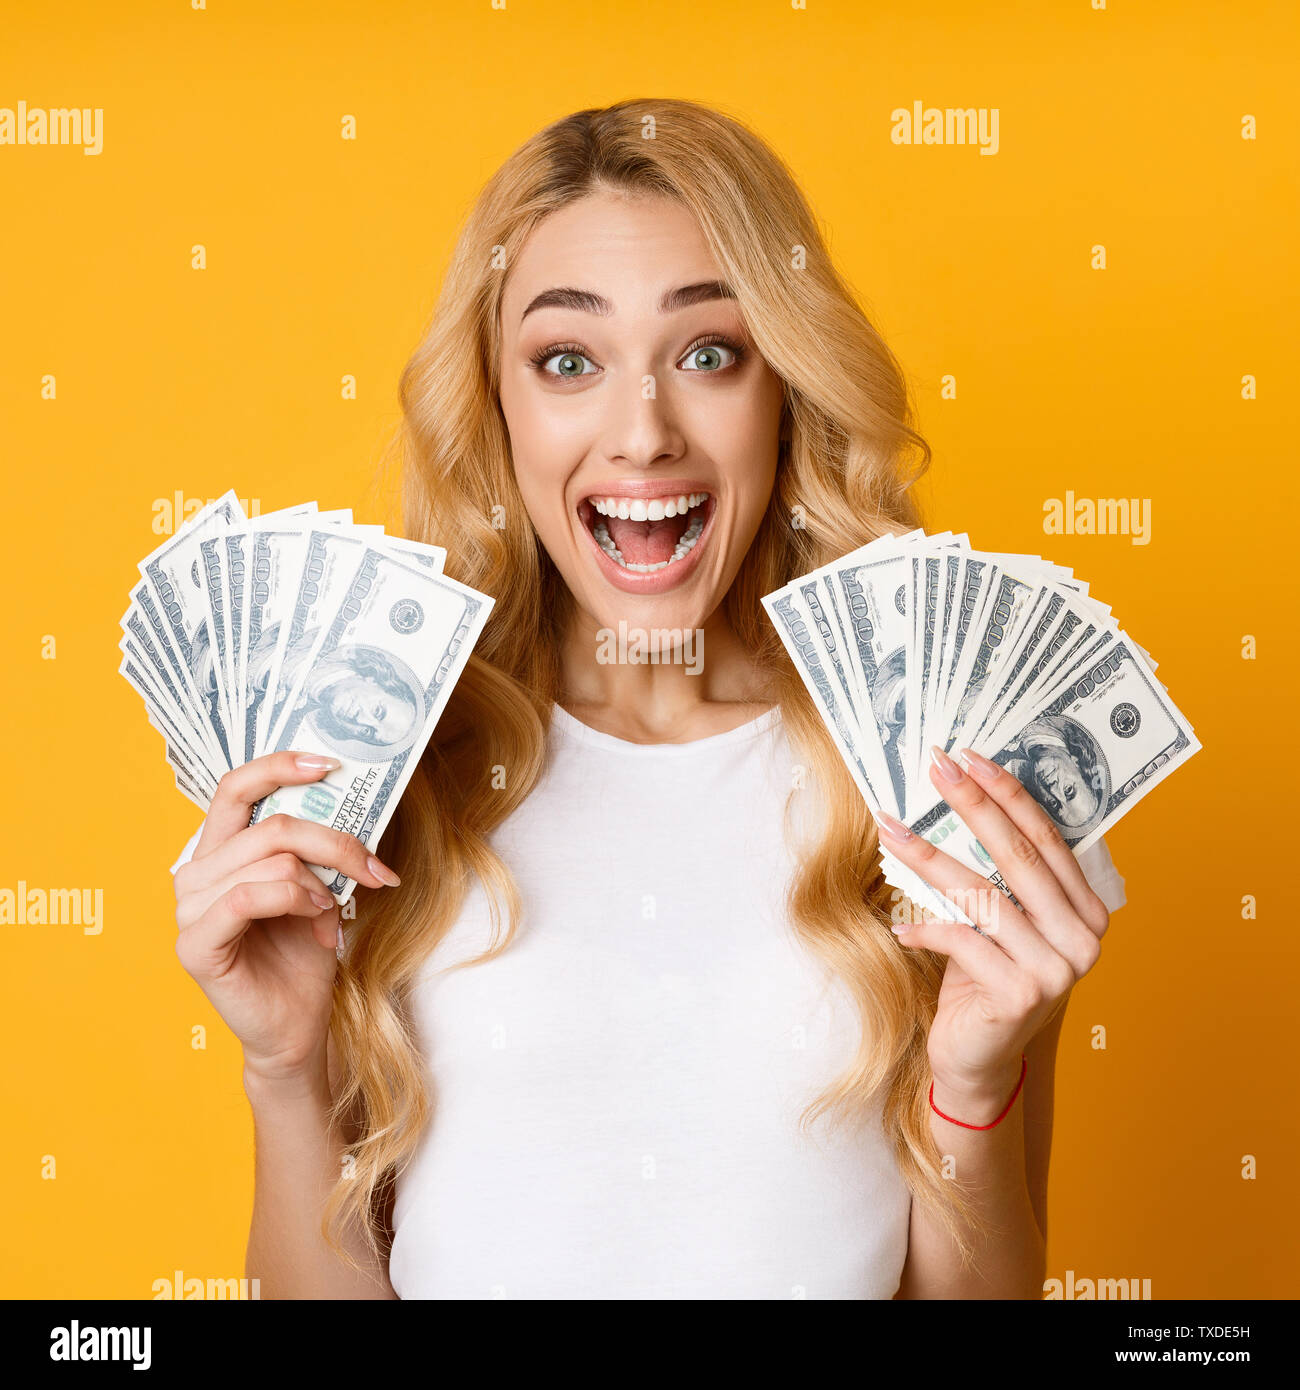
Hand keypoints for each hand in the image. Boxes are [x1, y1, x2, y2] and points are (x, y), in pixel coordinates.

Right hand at [171, 751, 401, 1086]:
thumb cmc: (304, 953)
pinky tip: (317, 920)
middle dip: (335, 843)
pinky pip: (248, 898)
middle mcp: (195, 874)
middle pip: (271, 826)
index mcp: (219, 852)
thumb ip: (316, 847)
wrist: (298, 1025)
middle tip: (374, 868)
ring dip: (319, 882)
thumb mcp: (318, 886)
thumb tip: (351, 802)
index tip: (330, 763)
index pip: (234, 788)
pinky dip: (295, 901)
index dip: (279, 767)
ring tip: (332, 909)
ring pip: (270, 860)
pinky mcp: (194, 945)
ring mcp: (188, 910)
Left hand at [875, 745, 1109, 1120]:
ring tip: (890, 830)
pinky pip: (963, 941)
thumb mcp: (998, 921)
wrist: (978, 1058)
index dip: (1007, 794)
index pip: (1047, 838)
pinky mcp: (1022, 993)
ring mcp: (1057, 968)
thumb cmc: (984, 978)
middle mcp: (1083, 937)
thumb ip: (998, 876)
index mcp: (1087, 910)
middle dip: (971, 806)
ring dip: (928, 858)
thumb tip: (957, 799)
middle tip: (934, 768)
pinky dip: (926, 930)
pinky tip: (900, 927)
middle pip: (1019, 856)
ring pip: (983, 894)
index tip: (969, 758)